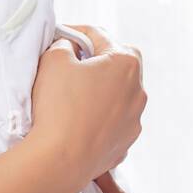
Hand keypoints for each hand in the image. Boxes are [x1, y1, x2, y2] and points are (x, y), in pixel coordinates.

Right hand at [28, 25, 144, 191]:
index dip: (76, 32)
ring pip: (120, 95)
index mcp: (126, 63)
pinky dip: (101, 117)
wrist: (61, 160)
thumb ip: (64, 45)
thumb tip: (71, 48)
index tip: (61, 37)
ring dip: (102, 90)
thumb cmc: (58, 105)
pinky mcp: (126, 143)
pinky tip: (81, 121)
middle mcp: (138, 90)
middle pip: (120, 64)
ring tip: (75, 95)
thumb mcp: (53, 60)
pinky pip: (114, 121)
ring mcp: (135, 120)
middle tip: (74, 62)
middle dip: (99, 59)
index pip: (100, 36)